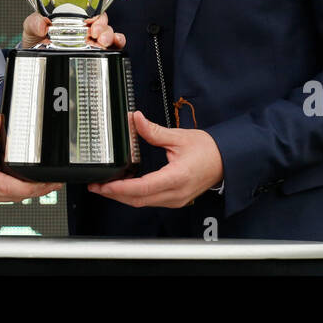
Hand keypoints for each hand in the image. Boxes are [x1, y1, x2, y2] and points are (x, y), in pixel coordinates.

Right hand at [0, 114, 60, 204]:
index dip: (33, 187)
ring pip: (8, 199)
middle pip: (14, 196)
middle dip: (37, 190)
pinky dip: (13, 192)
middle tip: (53, 181)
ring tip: (42, 182)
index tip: (47, 182)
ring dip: (27, 192)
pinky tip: (20, 183)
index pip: (10, 187)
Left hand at [21, 0, 129, 48]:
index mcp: (72, 10)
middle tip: (95, 29)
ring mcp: (90, 36)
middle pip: (102, 15)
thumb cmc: (36, 37)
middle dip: (103, 21)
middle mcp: (84, 22)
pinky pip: (111, 46)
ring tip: (101, 39)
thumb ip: (34, 22)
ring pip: (107, 30)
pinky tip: (115, 44)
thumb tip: (41, 24)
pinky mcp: (94, 52)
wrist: (34, 56)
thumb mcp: (31, 26)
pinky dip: (116, 43)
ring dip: (109, 33)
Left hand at [87, 111, 223, 207]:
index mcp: (176, 177)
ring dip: (123, 196)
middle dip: (114, 194)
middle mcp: (175, 193)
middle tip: (96, 185)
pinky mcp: (174, 200)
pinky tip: (124, 186)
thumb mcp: (178, 137)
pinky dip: (134, 195)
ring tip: (105, 185)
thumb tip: (135, 120)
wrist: (226, 161)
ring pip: (142, 203)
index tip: (104, 184)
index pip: (142, 188)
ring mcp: (175, 200)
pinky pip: (150, 201)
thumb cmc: (208, 150)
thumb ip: (153, 131)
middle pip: (138, 199)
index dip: (120, 188)